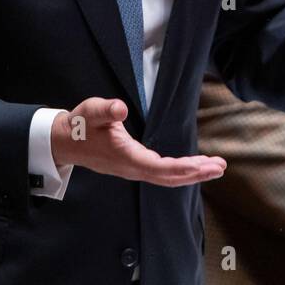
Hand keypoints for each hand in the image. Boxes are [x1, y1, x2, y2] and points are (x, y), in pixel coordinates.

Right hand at [51, 97, 226, 184]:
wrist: (64, 142)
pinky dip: (180, 171)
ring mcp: (133, 170)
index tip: (202, 165)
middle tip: (220, 167)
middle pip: (168, 177)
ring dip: (191, 174)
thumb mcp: (91, 111)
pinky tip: (193, 167)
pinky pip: (162, 173)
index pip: (159, 167)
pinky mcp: (134, 167)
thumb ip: (106, 109)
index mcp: (125, 157)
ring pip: (166, 177)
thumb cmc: (79, 125)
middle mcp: (132, 168)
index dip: (181, 168)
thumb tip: (121, 107)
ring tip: (214, 167)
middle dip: (195, 173)